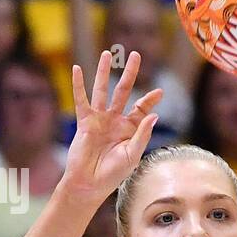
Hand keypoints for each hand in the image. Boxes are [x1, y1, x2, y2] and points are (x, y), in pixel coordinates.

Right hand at [64, 50, 161, 202]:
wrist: (90, 183)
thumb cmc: (113, 174)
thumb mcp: (133, 155)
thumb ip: (142, 134)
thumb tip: (154, 115)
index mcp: (130, 129)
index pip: (142, 108)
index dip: (150, 100)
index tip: (160, 91)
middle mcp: (116, 120)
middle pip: (124, 91)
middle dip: (130, 73)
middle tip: (136, 54)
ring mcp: (100, 119)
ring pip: (103, 90)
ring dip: (104, 72)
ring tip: (107, 54)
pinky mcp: (84, 121)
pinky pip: (81, 100)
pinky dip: (78, 85)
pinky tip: (77, 69)